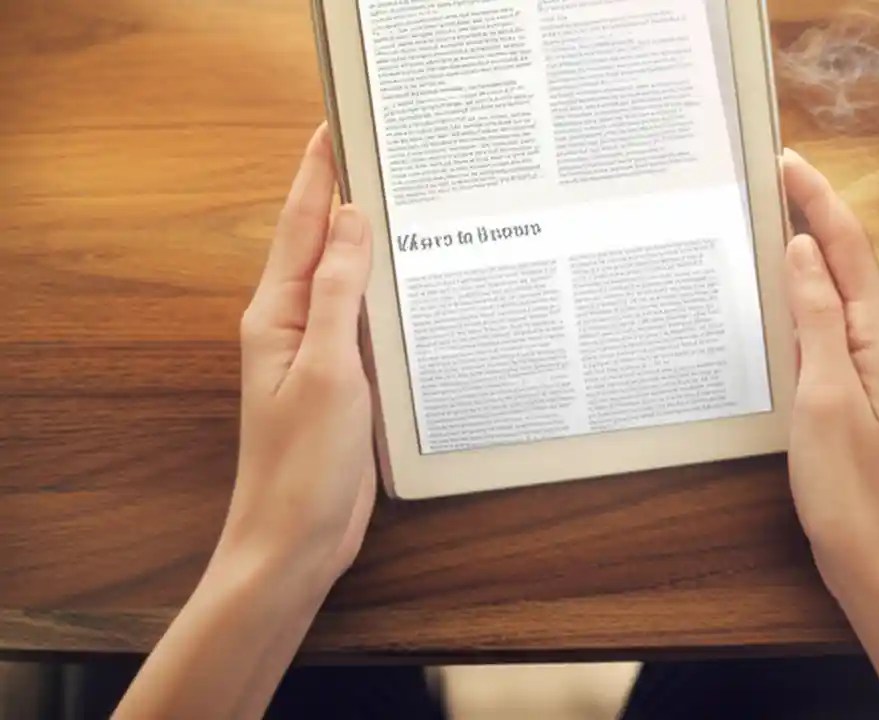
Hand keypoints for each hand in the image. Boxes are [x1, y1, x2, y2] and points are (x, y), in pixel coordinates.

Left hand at [218, 123, 375, 590]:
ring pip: (351, 282)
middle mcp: (294, 325)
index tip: (338, 124)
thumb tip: (351, 218)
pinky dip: (390, 296)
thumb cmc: (301, 465)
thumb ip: (338, 292)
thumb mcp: (326, 369)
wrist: (296, 539)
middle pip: (325, 245)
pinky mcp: (344, 380)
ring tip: (409, 203)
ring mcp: (319, 353)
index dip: (318, 172)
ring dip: (375, 245)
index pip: (300, 225)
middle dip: (351, 197)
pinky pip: (368, 322)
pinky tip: (416, 285)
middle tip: (387, 153)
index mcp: (276, 313)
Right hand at [781, 150, 878, 599]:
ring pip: (831, 290)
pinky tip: (770, 299)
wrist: (877, 559)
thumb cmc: (852, 487)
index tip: (783, 159)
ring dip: (804, 250)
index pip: (847, 246)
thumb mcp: (825, 395)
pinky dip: (795, 297)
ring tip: (763, 220)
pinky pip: (820, 325)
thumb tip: (804, 250)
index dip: (817, 198)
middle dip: (810, 212)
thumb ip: (816, 319)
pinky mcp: (846, 392)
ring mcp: (862, 368)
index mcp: (876, 335)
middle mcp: (875, 342)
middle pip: (844, 259)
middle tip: (767, 176)